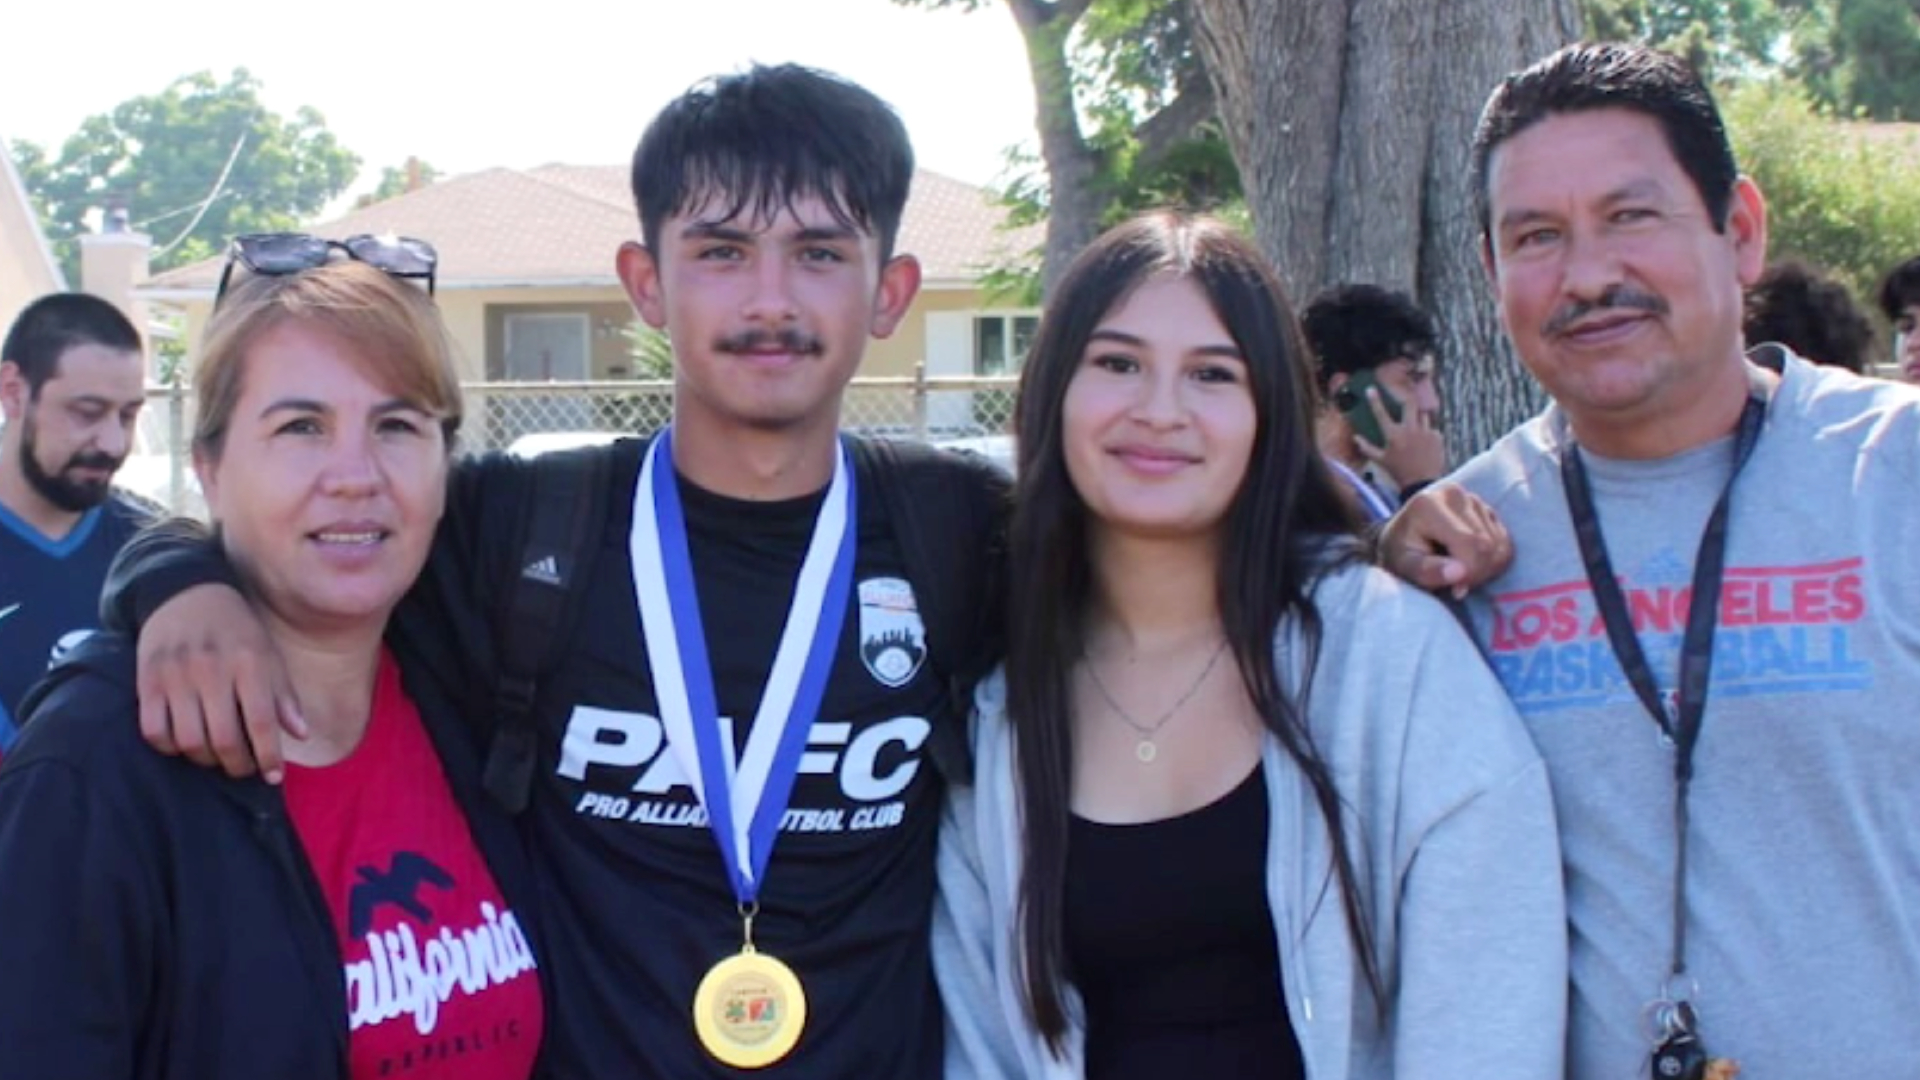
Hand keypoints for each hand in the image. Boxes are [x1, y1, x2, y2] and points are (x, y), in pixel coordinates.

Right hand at [136, 584, 306, 782]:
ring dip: (205, 760)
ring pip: (188, 740)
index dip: (269, 755)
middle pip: (223, 738)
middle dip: (237, 765)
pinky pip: (153, 730)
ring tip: (217, 757)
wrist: (185, 593)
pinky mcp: (147, 680)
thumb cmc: (236, 630)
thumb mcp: (268, 654)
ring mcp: (175, 675)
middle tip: (244, 769)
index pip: (261, 721)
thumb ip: (284, 695)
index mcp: (249, 661)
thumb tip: (301, 735)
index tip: (274, 776)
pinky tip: (185, 743)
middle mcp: (211, 669)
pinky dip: (170, 747)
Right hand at [1353, 387, 1445, 489]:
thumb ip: (1367, 448)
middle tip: (1403, 398)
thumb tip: (1356, 438)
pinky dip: (1427, 432)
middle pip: (1409, 403)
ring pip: (1422, 415)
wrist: (1423, 484)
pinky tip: (1425, 442)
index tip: (1371, 389)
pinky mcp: (1437, 437)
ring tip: (1415, 427)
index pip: (1381, 412)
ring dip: (1417, 417)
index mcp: (1393, 435)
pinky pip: (1431, 428)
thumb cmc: (1398, 472)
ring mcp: (1425, 431)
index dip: (1375, 400)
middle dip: (1405, 398)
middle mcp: (1410, 429)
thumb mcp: (1380, 461)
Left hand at [1377, 485, 1511, 598]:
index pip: (1468, 542)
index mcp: (1429, 504)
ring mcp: (1474, 499)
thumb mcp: (1403, 565)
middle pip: (1486, 544)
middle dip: (1477, 572)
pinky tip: (1473, 565)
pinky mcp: (1488, 510)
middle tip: (1458, 585)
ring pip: (1500, 545)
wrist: (1405, 532)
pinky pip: (1506, 543)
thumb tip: (1459, 574)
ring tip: (1461, 574)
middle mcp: (1455, 495)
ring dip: (1486, 569)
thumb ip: (1426, 571)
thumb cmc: (1401, 551)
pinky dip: (1494, 561)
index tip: (1455, 590)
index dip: (1469, 572)